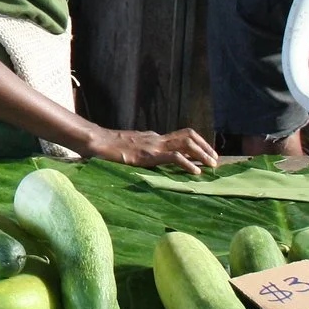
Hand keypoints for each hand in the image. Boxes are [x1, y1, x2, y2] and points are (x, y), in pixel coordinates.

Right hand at [94, 127, 219, 174]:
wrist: (94, 141)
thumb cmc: (105, 148)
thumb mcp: (126, 149)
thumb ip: (137, 153)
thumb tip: (140, 160)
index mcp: (152, 138)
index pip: (179, 136)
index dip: (196, 143)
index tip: (206, 155)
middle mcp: (156, 138)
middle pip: (188, 135)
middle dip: (205, 146)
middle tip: (215, 159)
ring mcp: (153, 145)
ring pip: (186, 143)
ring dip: (202, 153)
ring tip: (211, 165)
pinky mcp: (148, 155)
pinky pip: (173, 157)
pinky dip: (187, 164)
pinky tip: (195, 173)